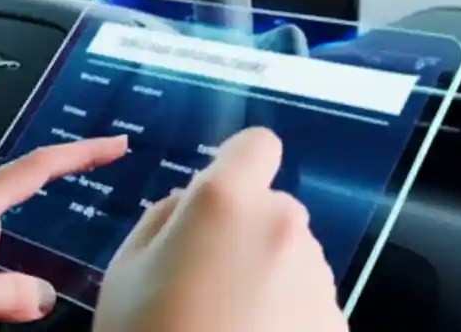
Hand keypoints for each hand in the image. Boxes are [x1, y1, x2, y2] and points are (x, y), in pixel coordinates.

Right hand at [94, 127, 345, 331]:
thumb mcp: (124, 274)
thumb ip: (161, 220)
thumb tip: (187, 204)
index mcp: (227, 202)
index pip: (255, 146)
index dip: (236, 165)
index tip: (218, 199)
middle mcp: (283, 226)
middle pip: (270, 208)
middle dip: (244, 233)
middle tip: (204, 282)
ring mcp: (316, 277)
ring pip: (291, 257)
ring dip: (267, 276)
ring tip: (226, 325)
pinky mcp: (335, 323)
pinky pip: (307, 302)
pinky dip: (286, 318)